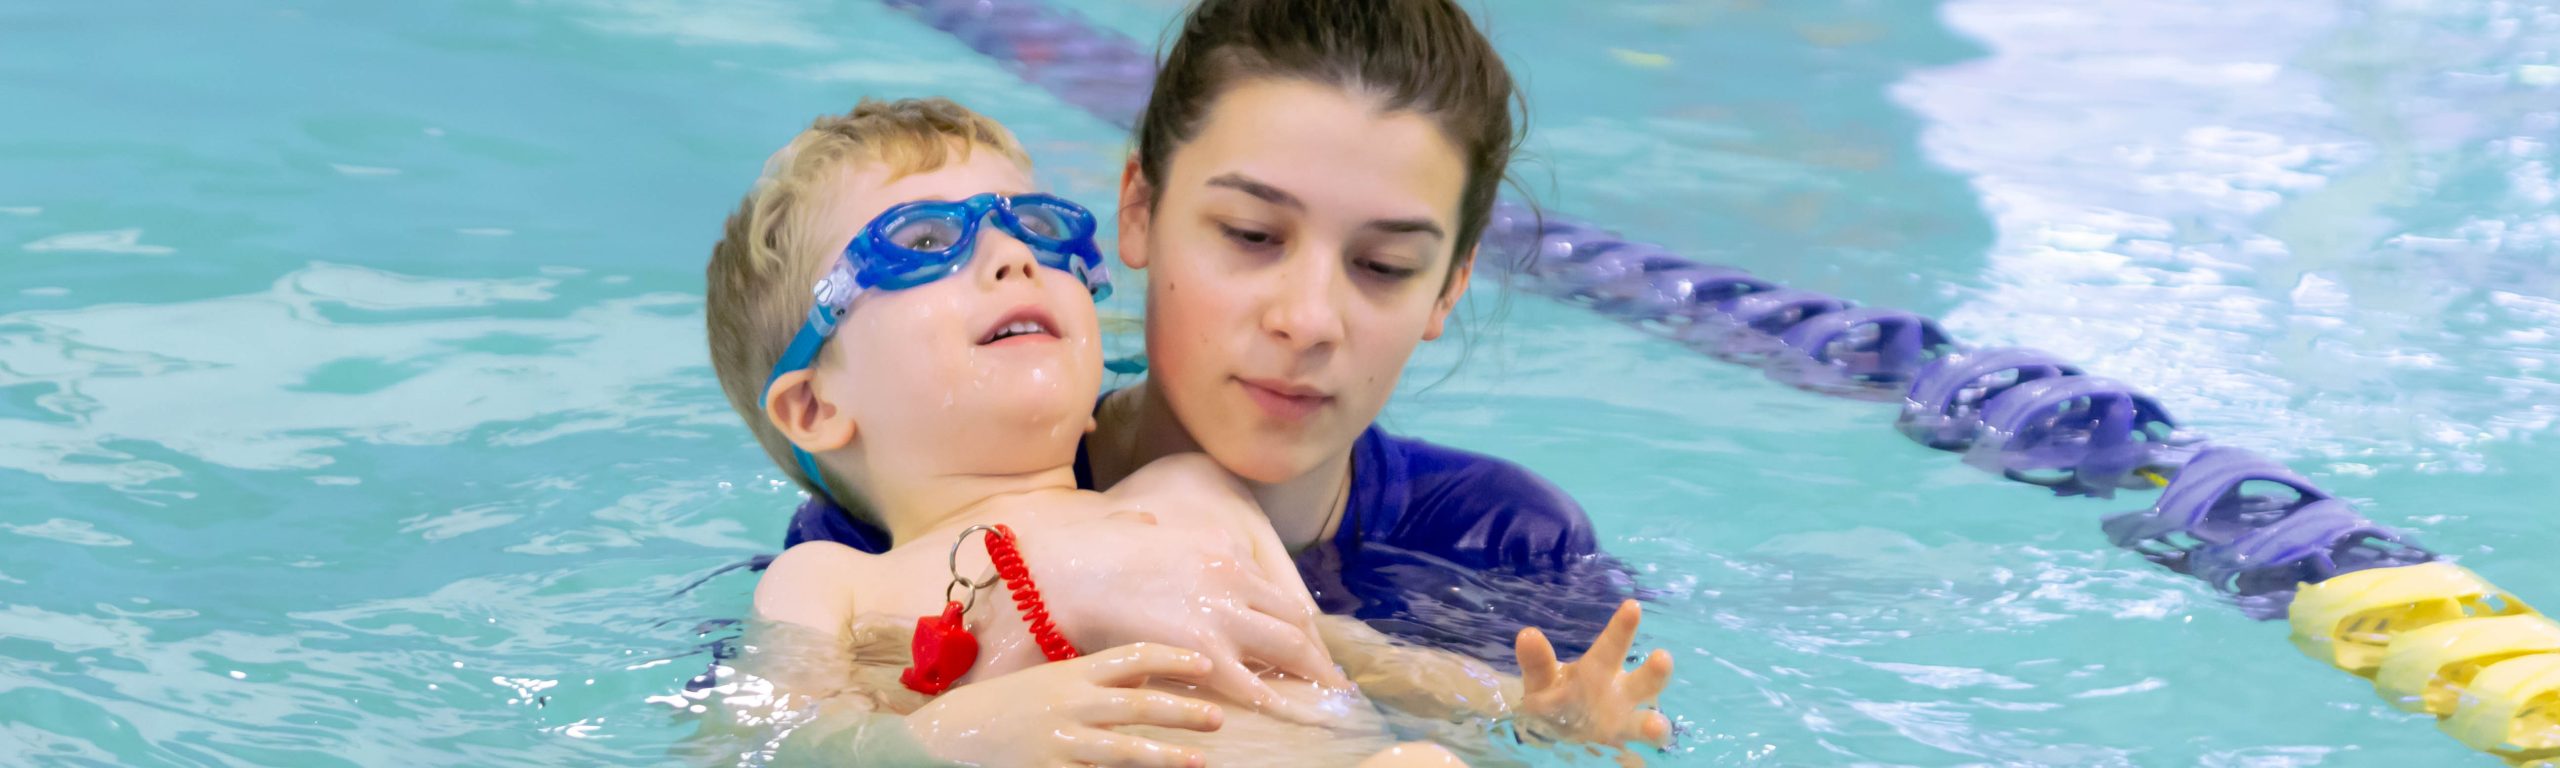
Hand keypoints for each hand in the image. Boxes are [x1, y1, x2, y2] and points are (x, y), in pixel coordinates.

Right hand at [907, 643, 1223, 767]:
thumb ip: (1092, 678)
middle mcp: (1068, 705)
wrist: (941, 739)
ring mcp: (1059, 743)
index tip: (1206, 662)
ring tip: (1198, 760)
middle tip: (1217, 716)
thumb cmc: (998, 709)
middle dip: (1183, 710)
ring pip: (1124, 750)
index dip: (1172, 657)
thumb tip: (1145, 676)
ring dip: (1165, 756)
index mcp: (1070, 674)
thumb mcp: (1045, 682)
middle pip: (1139, 705)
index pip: (1132, 657)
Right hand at [1016, 512, 1351, 722]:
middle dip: (1315, 650)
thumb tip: (1143, 523)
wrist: (1065, 571)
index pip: (1274, 589)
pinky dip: (1281, 703)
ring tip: (1330, 699)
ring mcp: (1221, 611)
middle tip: (1331, 676)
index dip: (1295, 621)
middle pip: (1293, 617)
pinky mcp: (1203, 648)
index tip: (1306, 640)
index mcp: (1219, 547)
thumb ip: (1148, 529)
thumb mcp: (1132, 527)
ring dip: (1313, 675)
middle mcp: (1231, 575)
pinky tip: (1297, 717)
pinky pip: (1254, 683)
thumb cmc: (1087, 551)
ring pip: (1288, 646)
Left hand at [1514, 600, 1673, 750]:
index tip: (1632, 605)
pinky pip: (1631, 759)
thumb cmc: (1556, 699)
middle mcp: (1621, 696)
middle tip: (1662, 658)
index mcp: (1600, 670)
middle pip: (1644, 683)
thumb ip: (1537, 662)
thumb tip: (1527, 634)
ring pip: (1645, 724)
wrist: (1556, 736)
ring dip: (1653, 726)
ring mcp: (1623, 727)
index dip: (1622, 627)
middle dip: (1655, 672)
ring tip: (1657, 728)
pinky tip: (1635, 763)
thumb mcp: (1541, 681)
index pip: (1612, 646)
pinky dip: (1634, 762)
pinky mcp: (1619, 753)